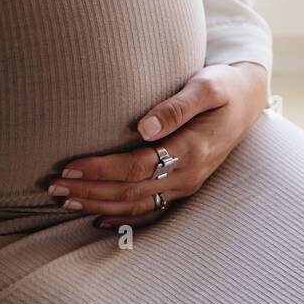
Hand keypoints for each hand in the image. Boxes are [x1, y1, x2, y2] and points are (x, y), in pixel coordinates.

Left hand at [45, 62, 269, 228]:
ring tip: (65, 199)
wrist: (249, 100)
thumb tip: (144, 127)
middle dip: (90, 190)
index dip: (100, 170)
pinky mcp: (184, 184)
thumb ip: (177, 106)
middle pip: (131, 191)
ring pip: (136, 204)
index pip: (136, 167)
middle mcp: (189, 174)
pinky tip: (97, 217)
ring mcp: (187, 183)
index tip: (68, 166)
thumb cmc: (224, 87)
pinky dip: (121, 216)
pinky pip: (150, 207)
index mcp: (193, 150)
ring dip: (98, 204)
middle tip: (53, 186)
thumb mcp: (207, 86)